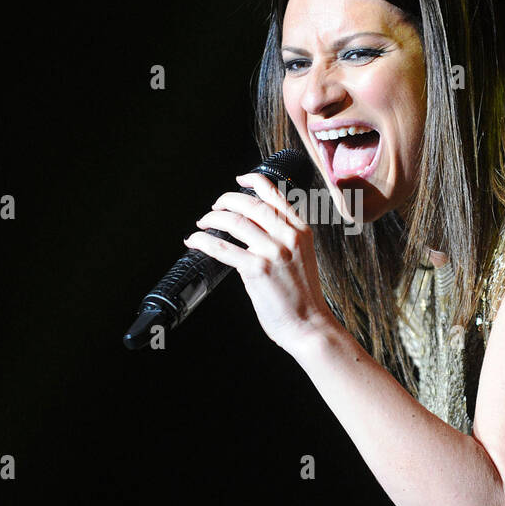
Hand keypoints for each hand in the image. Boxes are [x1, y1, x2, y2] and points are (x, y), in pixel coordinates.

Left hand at [184, 172, 338, 352]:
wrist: (309, 325)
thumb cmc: (304, 298)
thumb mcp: (301, 258)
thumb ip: (282, 240)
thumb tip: (252, 232)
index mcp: (300, 231)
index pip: (275, 194)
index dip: (253, 181)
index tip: (239, 179)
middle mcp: (288, 236)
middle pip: (249, 203)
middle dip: (225, 200)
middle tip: (214, 208)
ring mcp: (273, 252)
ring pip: (233, 221)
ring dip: (211, 218)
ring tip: (202, 224)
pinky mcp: (257, 269)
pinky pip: (222, 247)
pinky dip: (203, 241)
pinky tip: (194, 241)